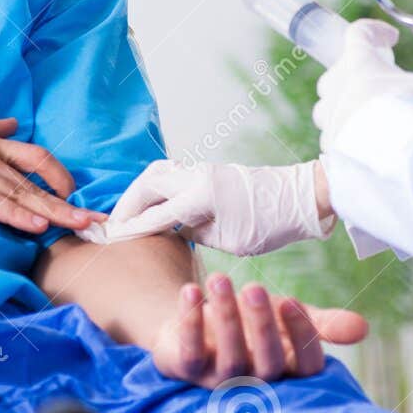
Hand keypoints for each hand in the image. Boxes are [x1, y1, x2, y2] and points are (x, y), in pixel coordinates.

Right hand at [0, 77, 98, 234]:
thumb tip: (13, 124)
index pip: (36, 157)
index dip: (61, 176)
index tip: (80, 195)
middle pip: (38, 179)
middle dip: (71, 202)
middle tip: (102, 222)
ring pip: (21, 193)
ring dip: (55, 212)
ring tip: (85, 226)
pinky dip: (15, 214)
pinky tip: (37, 225)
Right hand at [99, 159, 332, 254]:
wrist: (300, 198)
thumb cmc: (271, 225)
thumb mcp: (232, 242)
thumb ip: (197, 234)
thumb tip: (174, 229)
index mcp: (201, 196)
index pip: (155, 215)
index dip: (132, 229)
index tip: (112, 240)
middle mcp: (197, 177)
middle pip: (147, 184)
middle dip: (127, 205)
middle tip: (114, 226)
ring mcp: (202, 170)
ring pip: (157, 173)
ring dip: (139, 192)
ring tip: (128, 214)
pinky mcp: (208, 171)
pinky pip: (170, 174)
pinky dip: (154, 187)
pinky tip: (151, 204)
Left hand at [150, 272, 367, 386]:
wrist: (199, 322)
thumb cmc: (253, 323)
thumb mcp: (288, 317)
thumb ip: (323, 324)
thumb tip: (364, 329)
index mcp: (288, 370)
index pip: (306, 366)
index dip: (301, 335)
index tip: (292, 301)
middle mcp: (257, 381)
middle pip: (268, 364)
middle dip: (262, 326)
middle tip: (255, 288)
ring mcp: (220, 380)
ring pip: (229, 359)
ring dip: (226, 316)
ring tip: (221, 277)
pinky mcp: (187, 369)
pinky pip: (189, 352)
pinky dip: (189, 321)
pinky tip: (191, 290)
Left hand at [313, 20, 412, 154]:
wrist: (406, 157)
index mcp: (361, 65)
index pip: (358, 34)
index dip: (374, 31)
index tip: (390, 38)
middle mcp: (338, 89)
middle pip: (333, 77)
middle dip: (352, 80)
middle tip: (377, 89)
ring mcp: (331, 120)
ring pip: (326, 111)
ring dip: (344, 112)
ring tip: (369, 121)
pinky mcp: (330, 148)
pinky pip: (334, 141)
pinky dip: (349, 142)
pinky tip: (369, 148)